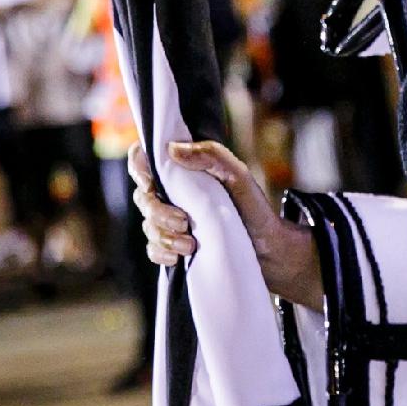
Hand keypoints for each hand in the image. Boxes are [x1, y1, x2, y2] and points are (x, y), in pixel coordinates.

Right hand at [127, 141, 323, 308]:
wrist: (267, 249)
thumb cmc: (253, 207)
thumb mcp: (238, 176)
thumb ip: (212, 155)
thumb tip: (173, 148)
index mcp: (184, 171)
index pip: (144, 159)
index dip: (139, 167)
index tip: (151, 183)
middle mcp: (173, 193)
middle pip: (143, 197)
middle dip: (158, 213)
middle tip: (184, 223)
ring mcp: (172, 220)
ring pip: (148, 225)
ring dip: (164, 236)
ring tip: (190, 245)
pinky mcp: (174, 245)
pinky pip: (153, 248)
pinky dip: (161, 253)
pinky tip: (179, 257)